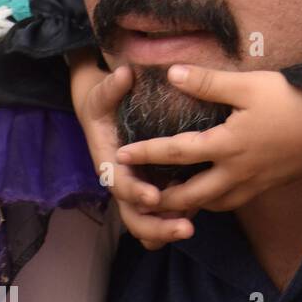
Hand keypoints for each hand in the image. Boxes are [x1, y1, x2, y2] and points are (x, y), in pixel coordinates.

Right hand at [67, 49, 197, 250]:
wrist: (104, 111)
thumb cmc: (105, 102)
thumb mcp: (103, 93)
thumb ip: (112, 86)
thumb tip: (124, 73)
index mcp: (110, 162)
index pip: (120, 185)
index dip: (136, 192)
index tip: (154, 196)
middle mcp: (124, 180)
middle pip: (134, 216)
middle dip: (158, 227)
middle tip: (186, 228)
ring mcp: (138, 186)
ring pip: (148, 221)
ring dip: (167, 228)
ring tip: (194, 225)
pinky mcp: (153, 185)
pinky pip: (162, 212)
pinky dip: (175, 217)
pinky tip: (199, 212)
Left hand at [113, 64, 301, 215]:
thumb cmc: (293, 98)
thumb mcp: (249, 84)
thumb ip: (208, 82)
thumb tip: (171, 74)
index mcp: (228, 145)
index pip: (177, 153)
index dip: (146, 153)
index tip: (120, 154)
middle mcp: (236, 173)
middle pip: (189, 196)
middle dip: (159, 197)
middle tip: (138, 190)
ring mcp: (253, 184)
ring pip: (210, 205)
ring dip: (185, 203)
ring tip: (167, 193)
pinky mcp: (267, 185)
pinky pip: (230, 202)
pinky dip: (211, 200)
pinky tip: (208, 188)